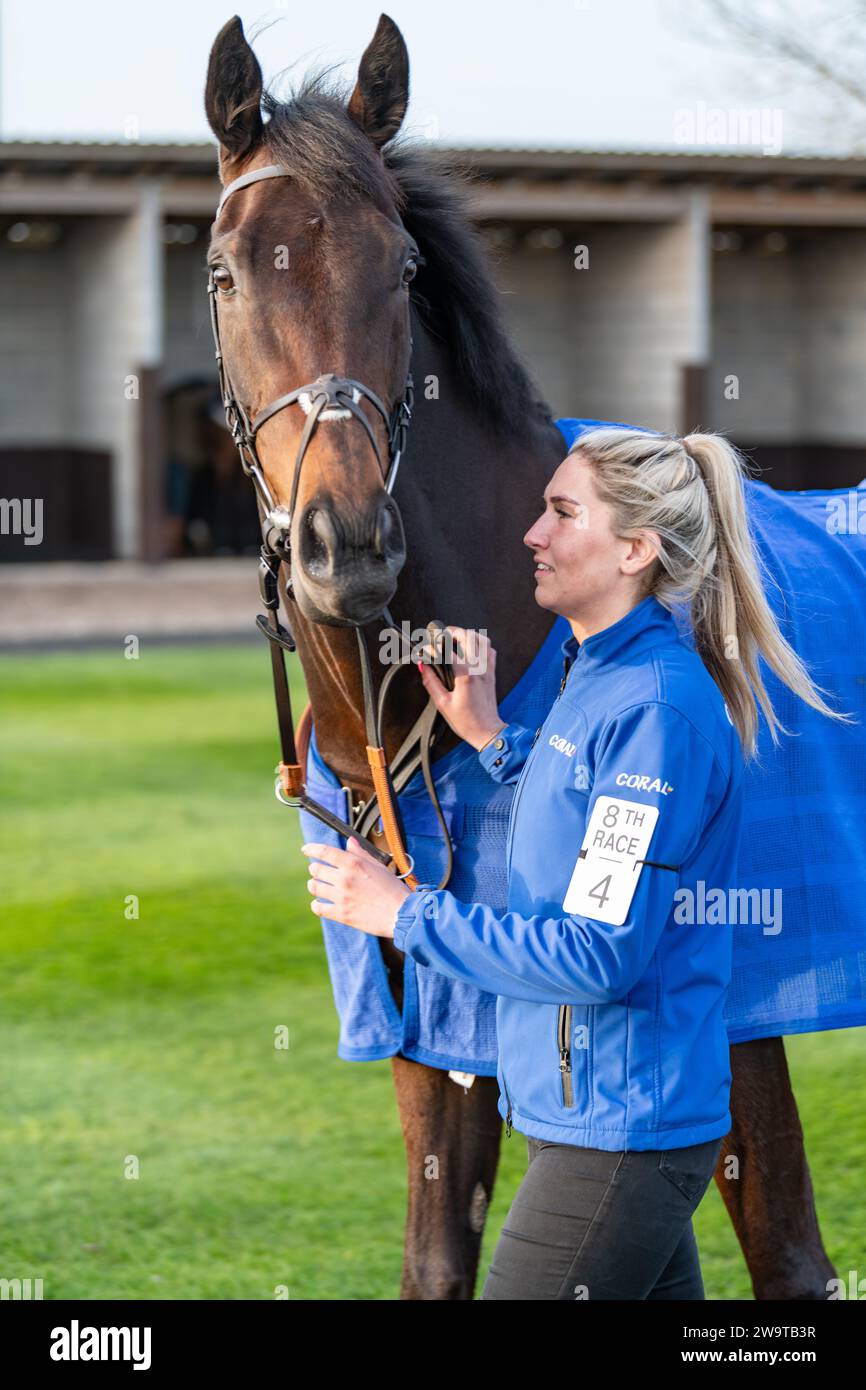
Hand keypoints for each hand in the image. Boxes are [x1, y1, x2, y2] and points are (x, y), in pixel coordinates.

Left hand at [301, 836, 412, 937]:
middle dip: (315, 869)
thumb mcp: (378, 866)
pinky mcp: (341, 914)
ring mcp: (341, 897)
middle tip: (318, 871)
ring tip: (318, 886)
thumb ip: (360, 853)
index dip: (311, 849)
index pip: (323, 851)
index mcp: (353, 864)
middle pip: (315, 869)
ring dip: (315, 885)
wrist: (401, 914)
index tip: (306, 850)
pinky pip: (318, 907)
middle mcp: (344, 878)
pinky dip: (316, 904)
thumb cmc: (393, 889)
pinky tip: (320, 903)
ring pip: (314, 887)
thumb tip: (350, 842)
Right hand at [416, 625, 505, 750]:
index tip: (426, 650)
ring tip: (456, 638)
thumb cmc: (467, 721)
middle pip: (469, 636)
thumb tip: (422, 667)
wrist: (487, 731)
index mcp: (465, 676)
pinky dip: (480, 644)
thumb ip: (430, 682)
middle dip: (453, 631)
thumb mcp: (442, 703)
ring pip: (482, 639)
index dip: (434, 647)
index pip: (448, 651)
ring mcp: (487, 669)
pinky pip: (490, 650)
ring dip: (468, 634)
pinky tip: (470, 649)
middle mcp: (479, 669)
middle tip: (441, 635)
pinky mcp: (492, 673)